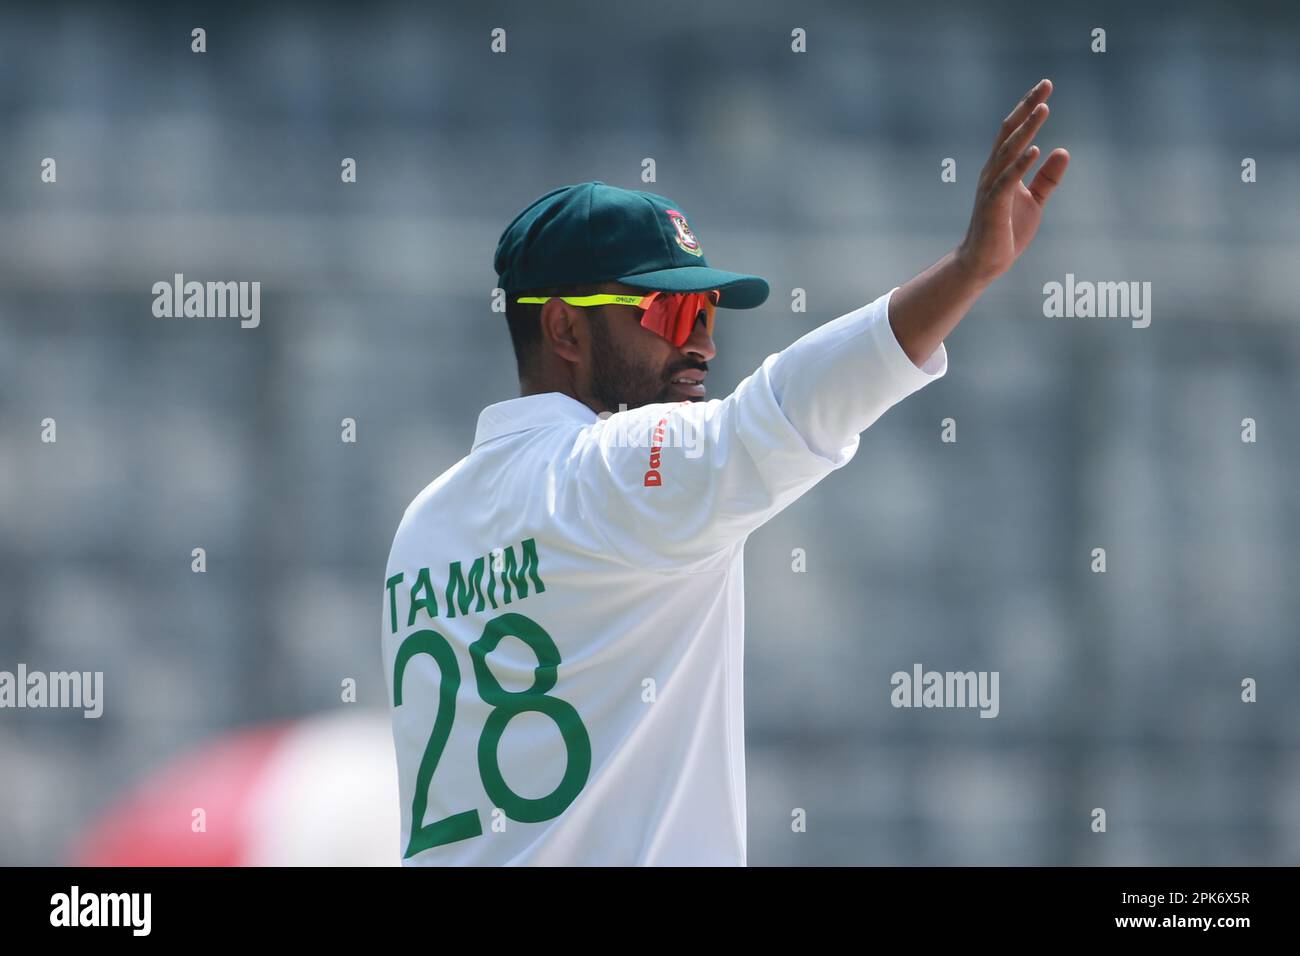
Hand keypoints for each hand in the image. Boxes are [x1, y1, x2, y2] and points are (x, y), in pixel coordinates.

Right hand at [957, 78, 1069, 283]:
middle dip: (1028, 108)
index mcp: (1001, 169)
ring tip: (1044, 109)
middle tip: (1046, 84)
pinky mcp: (993, 206)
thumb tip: (1063, 150)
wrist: (985, 261)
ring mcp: (991, 188)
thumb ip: (1047, 176)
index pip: (1014, 131)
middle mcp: (993, 172)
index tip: (1045, 87)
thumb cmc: (1006, 230)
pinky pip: (1007, 181)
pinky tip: (1035, 149)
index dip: (1028, 108)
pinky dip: (1020, 164)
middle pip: (1010, 133)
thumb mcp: (1034, 200)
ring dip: (1026, 130)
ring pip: (1009, 151)